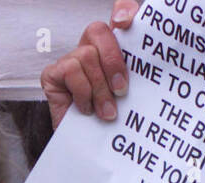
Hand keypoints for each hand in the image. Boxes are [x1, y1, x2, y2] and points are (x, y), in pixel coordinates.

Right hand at [41, 0, 139, 129]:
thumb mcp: (130, 91)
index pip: (118, 14)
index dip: (123, 9)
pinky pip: (71, 71)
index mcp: (111, 45)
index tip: (126, 21)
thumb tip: (152, 55)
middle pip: (98, 31)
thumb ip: (138, 70)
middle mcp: (88, 47)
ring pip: (86, 56)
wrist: (87, 146)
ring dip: (100, 88)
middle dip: (113, 60)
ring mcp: (68, 60)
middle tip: (122, 89)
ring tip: (107, 111)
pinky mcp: (52, 74)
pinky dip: (83, 92)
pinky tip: (86, 109)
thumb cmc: (110, 117)